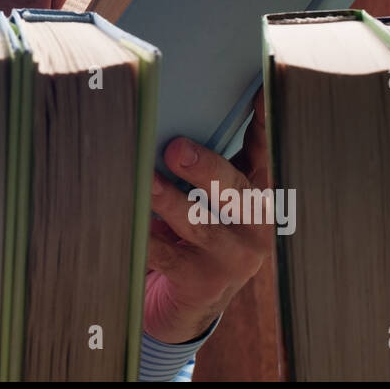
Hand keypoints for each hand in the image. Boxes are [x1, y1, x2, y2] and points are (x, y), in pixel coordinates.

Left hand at [143, 88, 274, 343]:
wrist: (190, 301)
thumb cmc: (195, 229)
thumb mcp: (208, 194)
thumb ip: (204, 155)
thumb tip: (168, 102)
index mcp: (258, 191)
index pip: (266, 149)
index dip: (264, 120)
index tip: (259, 88)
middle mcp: (255, 224)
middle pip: (235, 189)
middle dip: (206, 168)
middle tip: (175, 149)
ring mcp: (233, 256)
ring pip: (200, 223)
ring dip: (169, 201)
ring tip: (145, 182)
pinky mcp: (202, 282)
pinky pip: (167, 257)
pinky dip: (143, 239)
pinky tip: (123, 224)